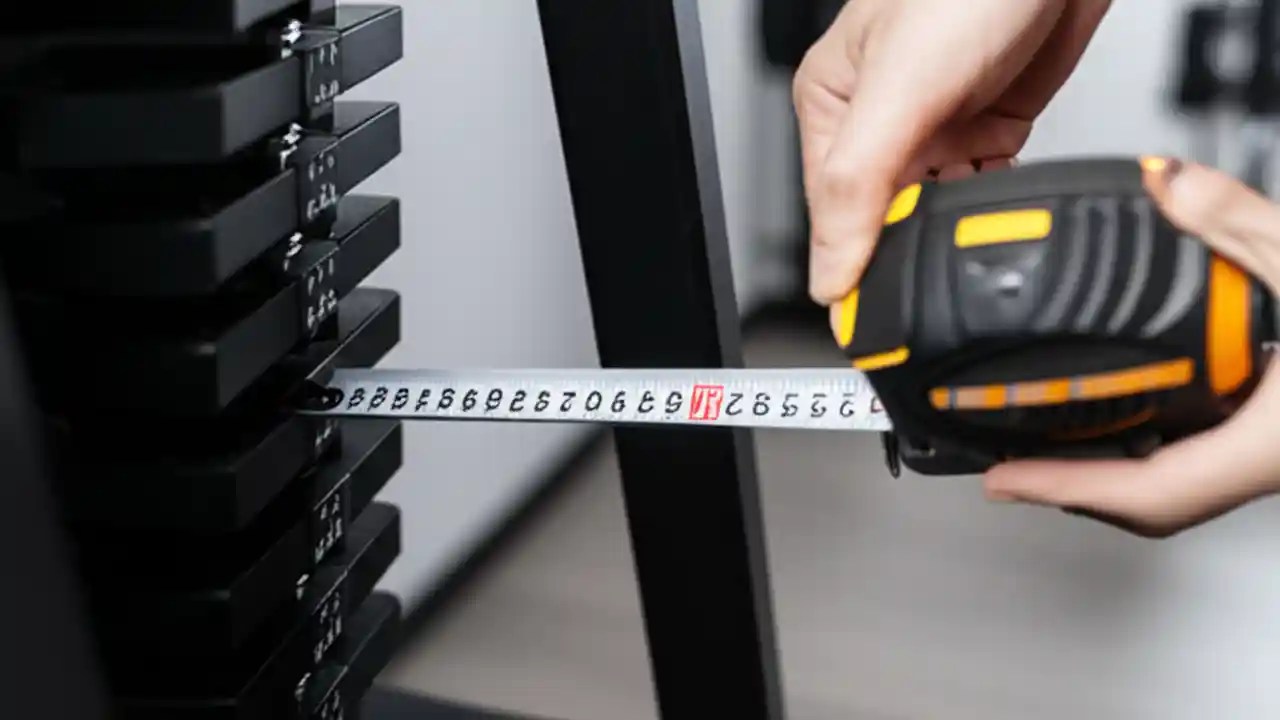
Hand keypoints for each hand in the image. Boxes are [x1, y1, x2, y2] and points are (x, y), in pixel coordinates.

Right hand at [793, 0, 1112, 314]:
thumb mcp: (898, 89)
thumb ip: (856, 185)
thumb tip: (827, 274)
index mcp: (832, 107)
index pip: (833, 213)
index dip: (857, 262)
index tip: (880, 311)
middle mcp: (881, 120)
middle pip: (886, 217)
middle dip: (913, 242)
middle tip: (940, 265)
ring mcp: (938, 123)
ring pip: (937, 207)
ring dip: (957, 226)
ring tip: (977, 229)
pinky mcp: (991, 124)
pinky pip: (985, 186)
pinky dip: (993, 205)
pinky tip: (1002, 209)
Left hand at [985, 159, 1279, 537]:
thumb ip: (1240, 225)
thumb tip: (1167, 186)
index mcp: (1270, 444)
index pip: (1145, 492)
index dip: (1063, 489)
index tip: (1003, 480)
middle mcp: (1268, 463)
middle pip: (1148, 506)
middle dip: (1072, 490)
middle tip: (1007, 465)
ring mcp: (1272, 457)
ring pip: (1176, 489)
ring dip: (1109, 475)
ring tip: (1050, 444)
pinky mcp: (1277, 437)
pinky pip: (1201, 459)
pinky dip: (1153, 448)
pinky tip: (1136, 411)